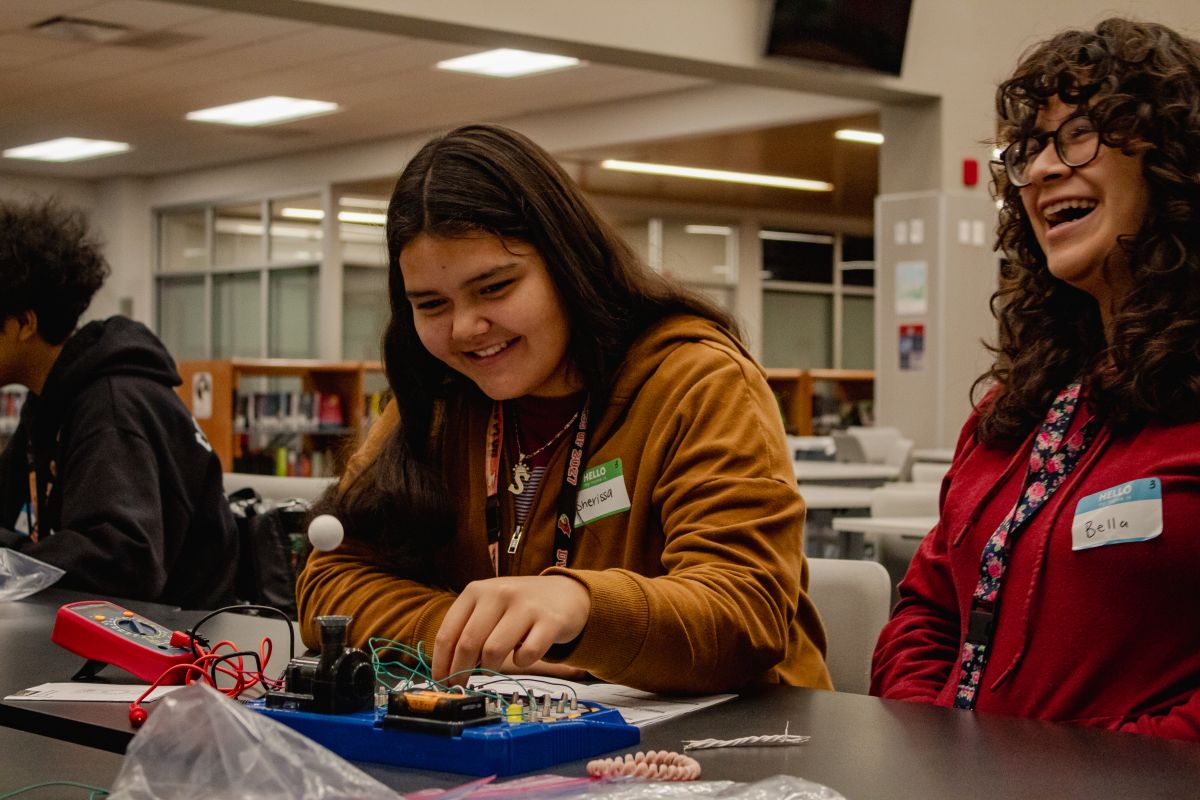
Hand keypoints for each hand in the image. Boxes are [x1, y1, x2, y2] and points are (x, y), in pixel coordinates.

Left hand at [432, 575, 590, 684]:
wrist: (565, 594)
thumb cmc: (519, 606)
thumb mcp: (490, 607)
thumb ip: (469, 630)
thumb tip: (448, 671)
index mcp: (477, 590)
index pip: (448, 632)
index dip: (441, 662)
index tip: (440, 681)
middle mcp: (499, 593)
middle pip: (468, 643)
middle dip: (460, 671)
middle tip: (462, 684)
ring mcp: (526, 606)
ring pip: (494, 651)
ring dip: (489, 668)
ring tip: (492, 667)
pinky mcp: (550, 621)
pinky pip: (526, 655)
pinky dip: (521, 663)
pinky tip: (522, 655)